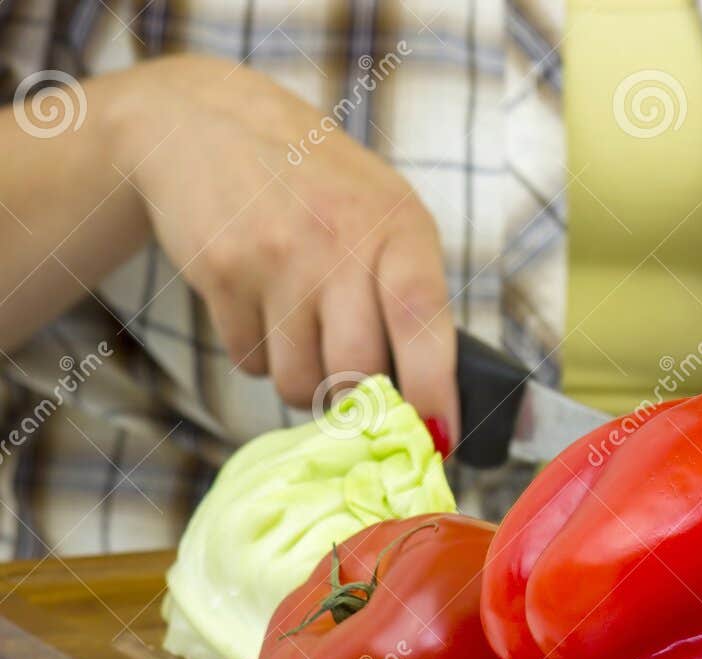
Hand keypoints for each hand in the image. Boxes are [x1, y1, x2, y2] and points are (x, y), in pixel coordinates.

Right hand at [110, 55, 456, 447]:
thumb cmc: (320, 188)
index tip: (439, 436)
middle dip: (358, 400)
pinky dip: (261, 355)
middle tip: (356, 386)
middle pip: (355, 373)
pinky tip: (263, 307)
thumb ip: (410, 292)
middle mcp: (338, 239)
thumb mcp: (385, 215)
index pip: (421, 317)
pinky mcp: (220, 273)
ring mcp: (275, 256)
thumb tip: (432, 401)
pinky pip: (250, 362)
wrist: (208, 125)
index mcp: (398, 225)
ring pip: (298, 382)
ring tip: (306, 332)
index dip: (433, 386)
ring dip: (305, 381)